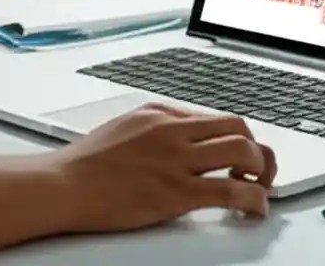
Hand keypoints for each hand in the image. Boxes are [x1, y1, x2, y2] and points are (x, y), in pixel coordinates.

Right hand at [47, 103, 276, 232]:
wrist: (62, 185)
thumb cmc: (83, 164)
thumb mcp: (122, 128)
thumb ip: (154, 129)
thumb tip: (179, 138)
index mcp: (160, 114)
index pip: (213, 118)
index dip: (233, 139)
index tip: (236, 158)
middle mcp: (173, 130)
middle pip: (237, 127)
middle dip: (256, 150)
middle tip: (256, 173)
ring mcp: (176, 160)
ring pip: (243, 152)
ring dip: (262, 172)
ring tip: (258, 191)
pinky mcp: (176, 192)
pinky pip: (231, 192)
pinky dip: (254, 200)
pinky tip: (255, 210)